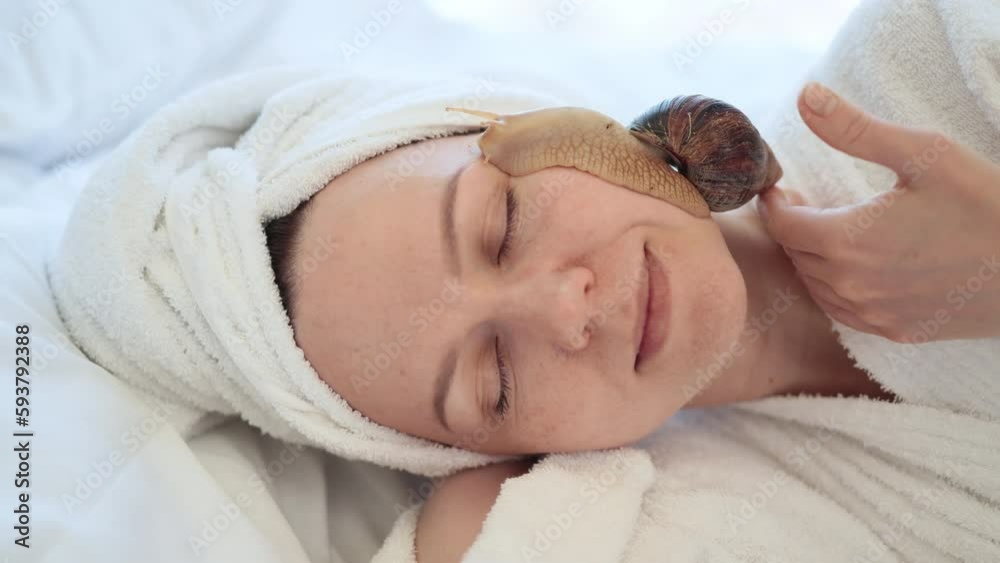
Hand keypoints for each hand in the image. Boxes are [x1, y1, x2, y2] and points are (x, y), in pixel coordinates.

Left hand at [757, 82, 999, 341]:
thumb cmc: (985, 205)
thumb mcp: (923, 154)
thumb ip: (855, 129)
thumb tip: (806, 96)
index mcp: (847, 240)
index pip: (782, 224)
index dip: (773, 204)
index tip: (778, 187)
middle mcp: (849, 284)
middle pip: (795, 254)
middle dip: (791, 227)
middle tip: (801, 202)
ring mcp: (872, 313)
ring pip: (815, 286)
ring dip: (810, 257)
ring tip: (825, 229)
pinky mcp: (894, 331)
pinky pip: (843, 311)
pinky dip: (834, 287)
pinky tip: (851, 267)